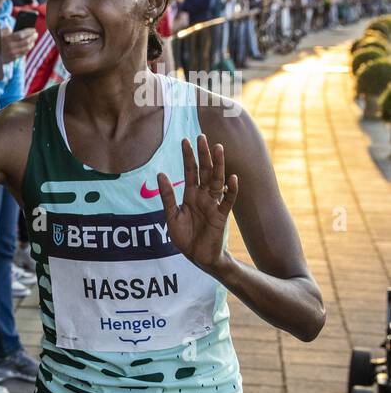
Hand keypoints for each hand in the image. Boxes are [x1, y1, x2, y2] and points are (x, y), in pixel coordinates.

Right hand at [0, 26, 34, 62]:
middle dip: (32, 37)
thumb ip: (6, 30)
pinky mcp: (11, 59)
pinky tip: (28, 47)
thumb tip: (13, 29)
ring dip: (31, 44)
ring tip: (33, 40)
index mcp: (6, 39)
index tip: (33, 29)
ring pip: (25, 49)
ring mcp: (11, 54)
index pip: (21, 35)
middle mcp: (10, 47)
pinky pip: (22, 54)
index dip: (29, 32)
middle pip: (25, 42)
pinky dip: (27, 50)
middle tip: (36, 34)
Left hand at [158, 134, 237, 273]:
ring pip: (217, 180)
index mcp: (190, 195)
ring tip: (219, 148)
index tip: (185, 140)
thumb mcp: (171, 215)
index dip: (188, 157)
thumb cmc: (185, 237)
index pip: (190, 171)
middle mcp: (203, 196)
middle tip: (201, 136)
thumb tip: (160, 174)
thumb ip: (167, 196)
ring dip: (218, 165)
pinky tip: (233, 178)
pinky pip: (228, 201)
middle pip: (204, 171)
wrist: (197, 257)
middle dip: (203, 154)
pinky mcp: (221, 216)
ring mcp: (213, 204)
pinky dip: (231, 190)